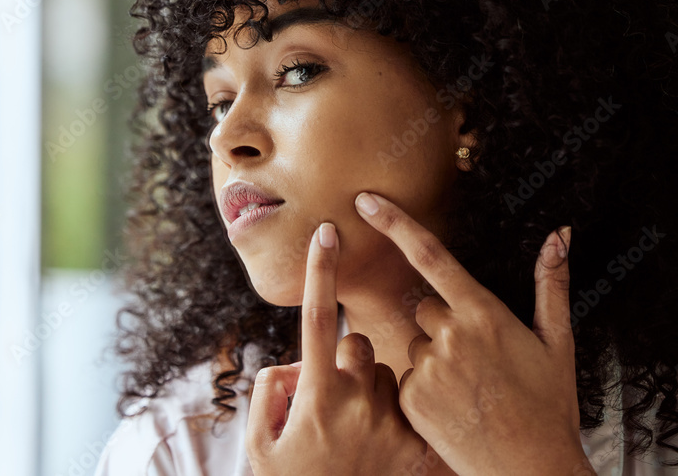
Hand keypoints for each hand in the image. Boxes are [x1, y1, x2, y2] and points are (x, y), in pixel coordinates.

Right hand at [245, 222, 438, 475]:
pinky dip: (396, 415)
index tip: (329, 231)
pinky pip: (410, 404)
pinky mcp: (419, 446)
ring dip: (372, 391)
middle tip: (333, 404)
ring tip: (359, 435)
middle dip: (344, 364)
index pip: (319, 318)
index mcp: (316, 395)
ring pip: (386, 375)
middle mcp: (358, 403)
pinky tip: (383, 445)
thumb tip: (295, 365)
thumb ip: (271, 389)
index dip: (321, 271)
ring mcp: (391, 424)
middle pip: (359, 347)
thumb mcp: (258, 441)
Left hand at [354, 191, 594, 475]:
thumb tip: (560, 233)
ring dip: (434, 360)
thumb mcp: (557, 342)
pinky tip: (453, 408)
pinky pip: (404, 378)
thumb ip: (551, 283)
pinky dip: (422, 389)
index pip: (430, 254)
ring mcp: (426, 368)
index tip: (365, 200)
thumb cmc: (549, 406)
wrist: (531, 468)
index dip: (394, 223)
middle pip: (425, 309)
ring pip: (416, 345)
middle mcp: (449, 335)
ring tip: (469, 391)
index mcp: (483, 313)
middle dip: (443, 326)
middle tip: (477, 363)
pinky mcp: (409, 398)